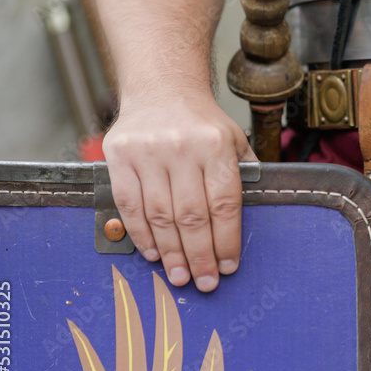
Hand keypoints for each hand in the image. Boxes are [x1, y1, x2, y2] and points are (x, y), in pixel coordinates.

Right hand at [103, 91, 256, 291]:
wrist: (161, 87)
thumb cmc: (202, 122)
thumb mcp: (234, 139)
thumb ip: (244, 174)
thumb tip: (251, 218)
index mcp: (216, 146)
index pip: (225, 204)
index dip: (227, 241)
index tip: (228, 266)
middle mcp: (182, 148)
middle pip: (192, 216)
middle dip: (200, 256)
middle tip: (204, 282)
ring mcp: (148, 152)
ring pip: (160, 215)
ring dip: (171, 252)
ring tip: (180, 276)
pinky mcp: (119, 156)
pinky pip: (129, 205)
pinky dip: (141, 234)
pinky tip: (154, 253)